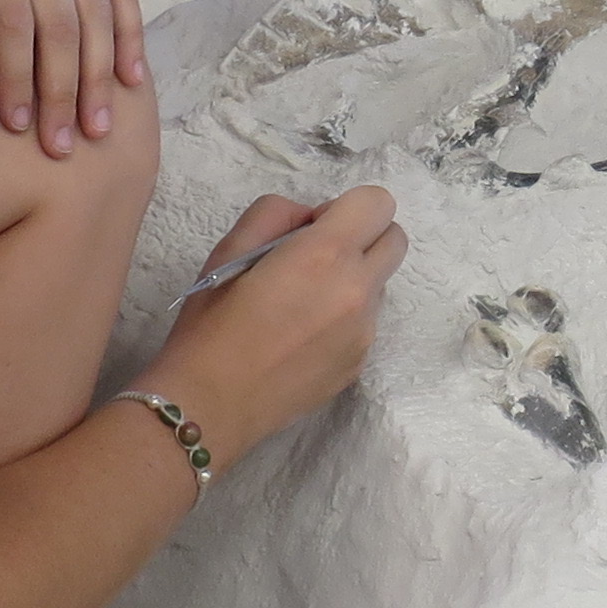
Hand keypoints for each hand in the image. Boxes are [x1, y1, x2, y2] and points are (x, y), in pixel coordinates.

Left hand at [0, 0, 147, 158]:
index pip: (11, 20)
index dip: (16, 77)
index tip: (17, 125)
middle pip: (62, 23)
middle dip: (65, 90)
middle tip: (62, 148)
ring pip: (98, 9)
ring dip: (102, 73)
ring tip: (98, 128)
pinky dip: (130, 32)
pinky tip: (132, 78)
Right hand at [134, 189, 408, 468]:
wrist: (212, 404)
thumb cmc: (211, 324)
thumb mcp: (229, 249)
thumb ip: (277, 214)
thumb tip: (311, 220)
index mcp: (326, 255)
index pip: (379, 203)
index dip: (346, 208)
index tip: (313, 230)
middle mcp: (358, 290)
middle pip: (395, 240)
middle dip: (364, 238)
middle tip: (316, 259)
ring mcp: (365, 332)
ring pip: (380, 284)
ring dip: (354, 281)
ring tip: (301, 306)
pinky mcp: (360, 363)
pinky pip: (366, 323)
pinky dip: (345, 319)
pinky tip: (301, 339)